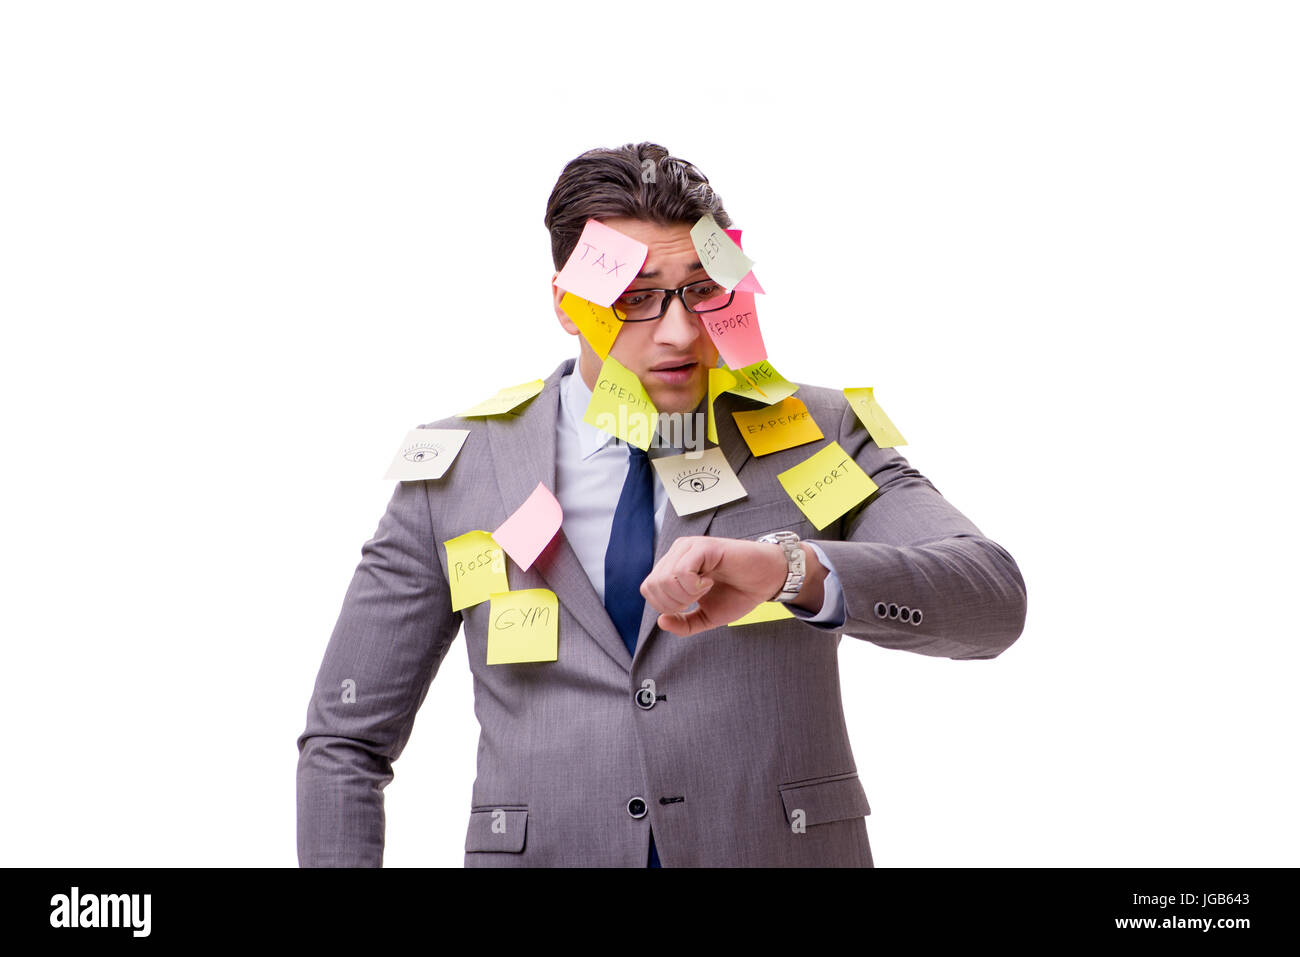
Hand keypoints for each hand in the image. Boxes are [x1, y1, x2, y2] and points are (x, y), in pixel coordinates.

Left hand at [639, 536, 823, 636]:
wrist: (766, 581)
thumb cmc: (738, 594)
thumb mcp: (707, 617)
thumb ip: (684, 624)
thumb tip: (661, 622)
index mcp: (674, 566)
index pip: (648, 589)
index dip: (666, 607)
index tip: (691, 605)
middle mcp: (678, 553)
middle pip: (653, 585)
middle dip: (675, 603)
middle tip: (698, 598)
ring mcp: (690, 547)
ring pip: (665, 578)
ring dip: (686, 594)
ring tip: (705, 589)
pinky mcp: (704, 546)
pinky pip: (682, 571)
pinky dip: (694, 586)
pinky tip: (709, 582)